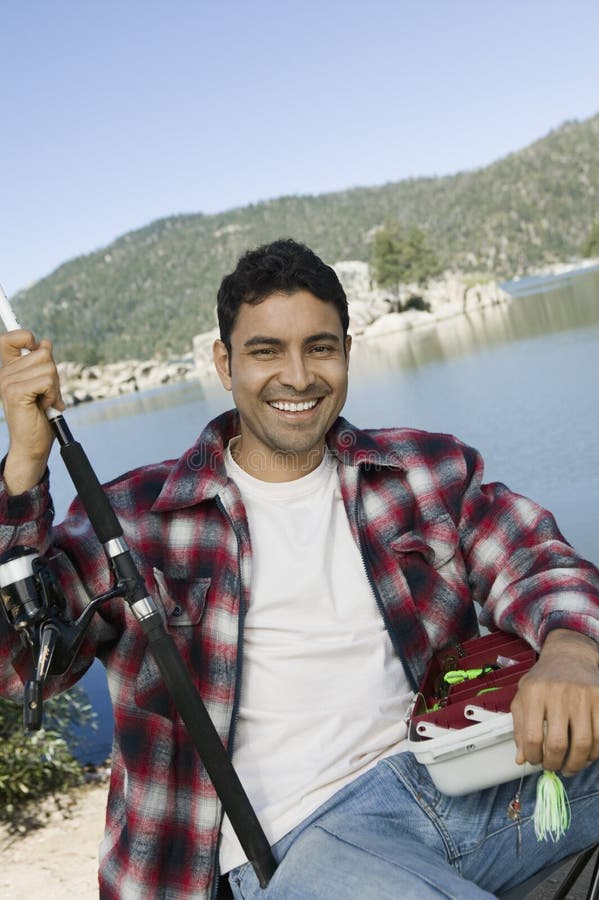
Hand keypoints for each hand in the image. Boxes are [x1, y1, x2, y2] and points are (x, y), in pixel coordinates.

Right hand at [0, 330, 64, 493]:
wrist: (32, 444)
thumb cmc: (39, 417)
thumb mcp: (44, 384)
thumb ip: (42, 363)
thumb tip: (45, 343)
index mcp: (8, 370)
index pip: (11, 339)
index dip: (26, 337)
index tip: (35, 349)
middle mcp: (3, 374)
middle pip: (43, 353)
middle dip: (54, 374)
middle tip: (48, 394)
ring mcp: (7, 382)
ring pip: (48, 367)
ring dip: (55, 386)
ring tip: (46, 401)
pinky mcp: (14, 392)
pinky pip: (47, 380)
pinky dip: (52, 393)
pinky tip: (45, 405)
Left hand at [511, 629, 598, 774]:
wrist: (568, 656)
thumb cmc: (543, 680)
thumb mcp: (523, 697)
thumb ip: (520, 728)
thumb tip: (521, 759)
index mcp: (534, 692)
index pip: (532, 737)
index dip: (533, 757)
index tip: (535, 761)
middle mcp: (558, 692)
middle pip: (558, 744)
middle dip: (554, 764)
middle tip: (553, 767)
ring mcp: (582, 695)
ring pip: (584, 744)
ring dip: (576, 763)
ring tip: (570, 765)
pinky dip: (594, 752)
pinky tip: (586, 754)